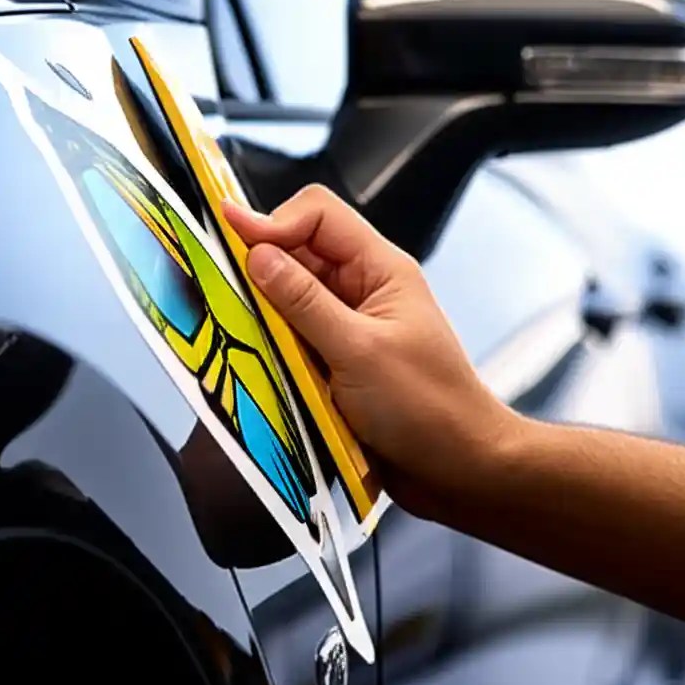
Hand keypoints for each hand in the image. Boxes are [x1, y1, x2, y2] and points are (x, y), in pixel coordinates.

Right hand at [224, 186, 522, 515]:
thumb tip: (258, 256)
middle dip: (261, 269)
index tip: (228, 235)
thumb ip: (303, 302)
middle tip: (223, 288)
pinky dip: (273, 349)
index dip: (272, 220)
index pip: (318, 215)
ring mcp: (348, 327)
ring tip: (243, 332)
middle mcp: (362, 290)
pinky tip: (263, 366)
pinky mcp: (335, 363)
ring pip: (287, 301)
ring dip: (265, 315)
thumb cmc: (432, 410)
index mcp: (380, 269)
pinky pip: (291, 341)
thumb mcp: (359, 351)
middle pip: (297, 254)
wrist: (460, 470)